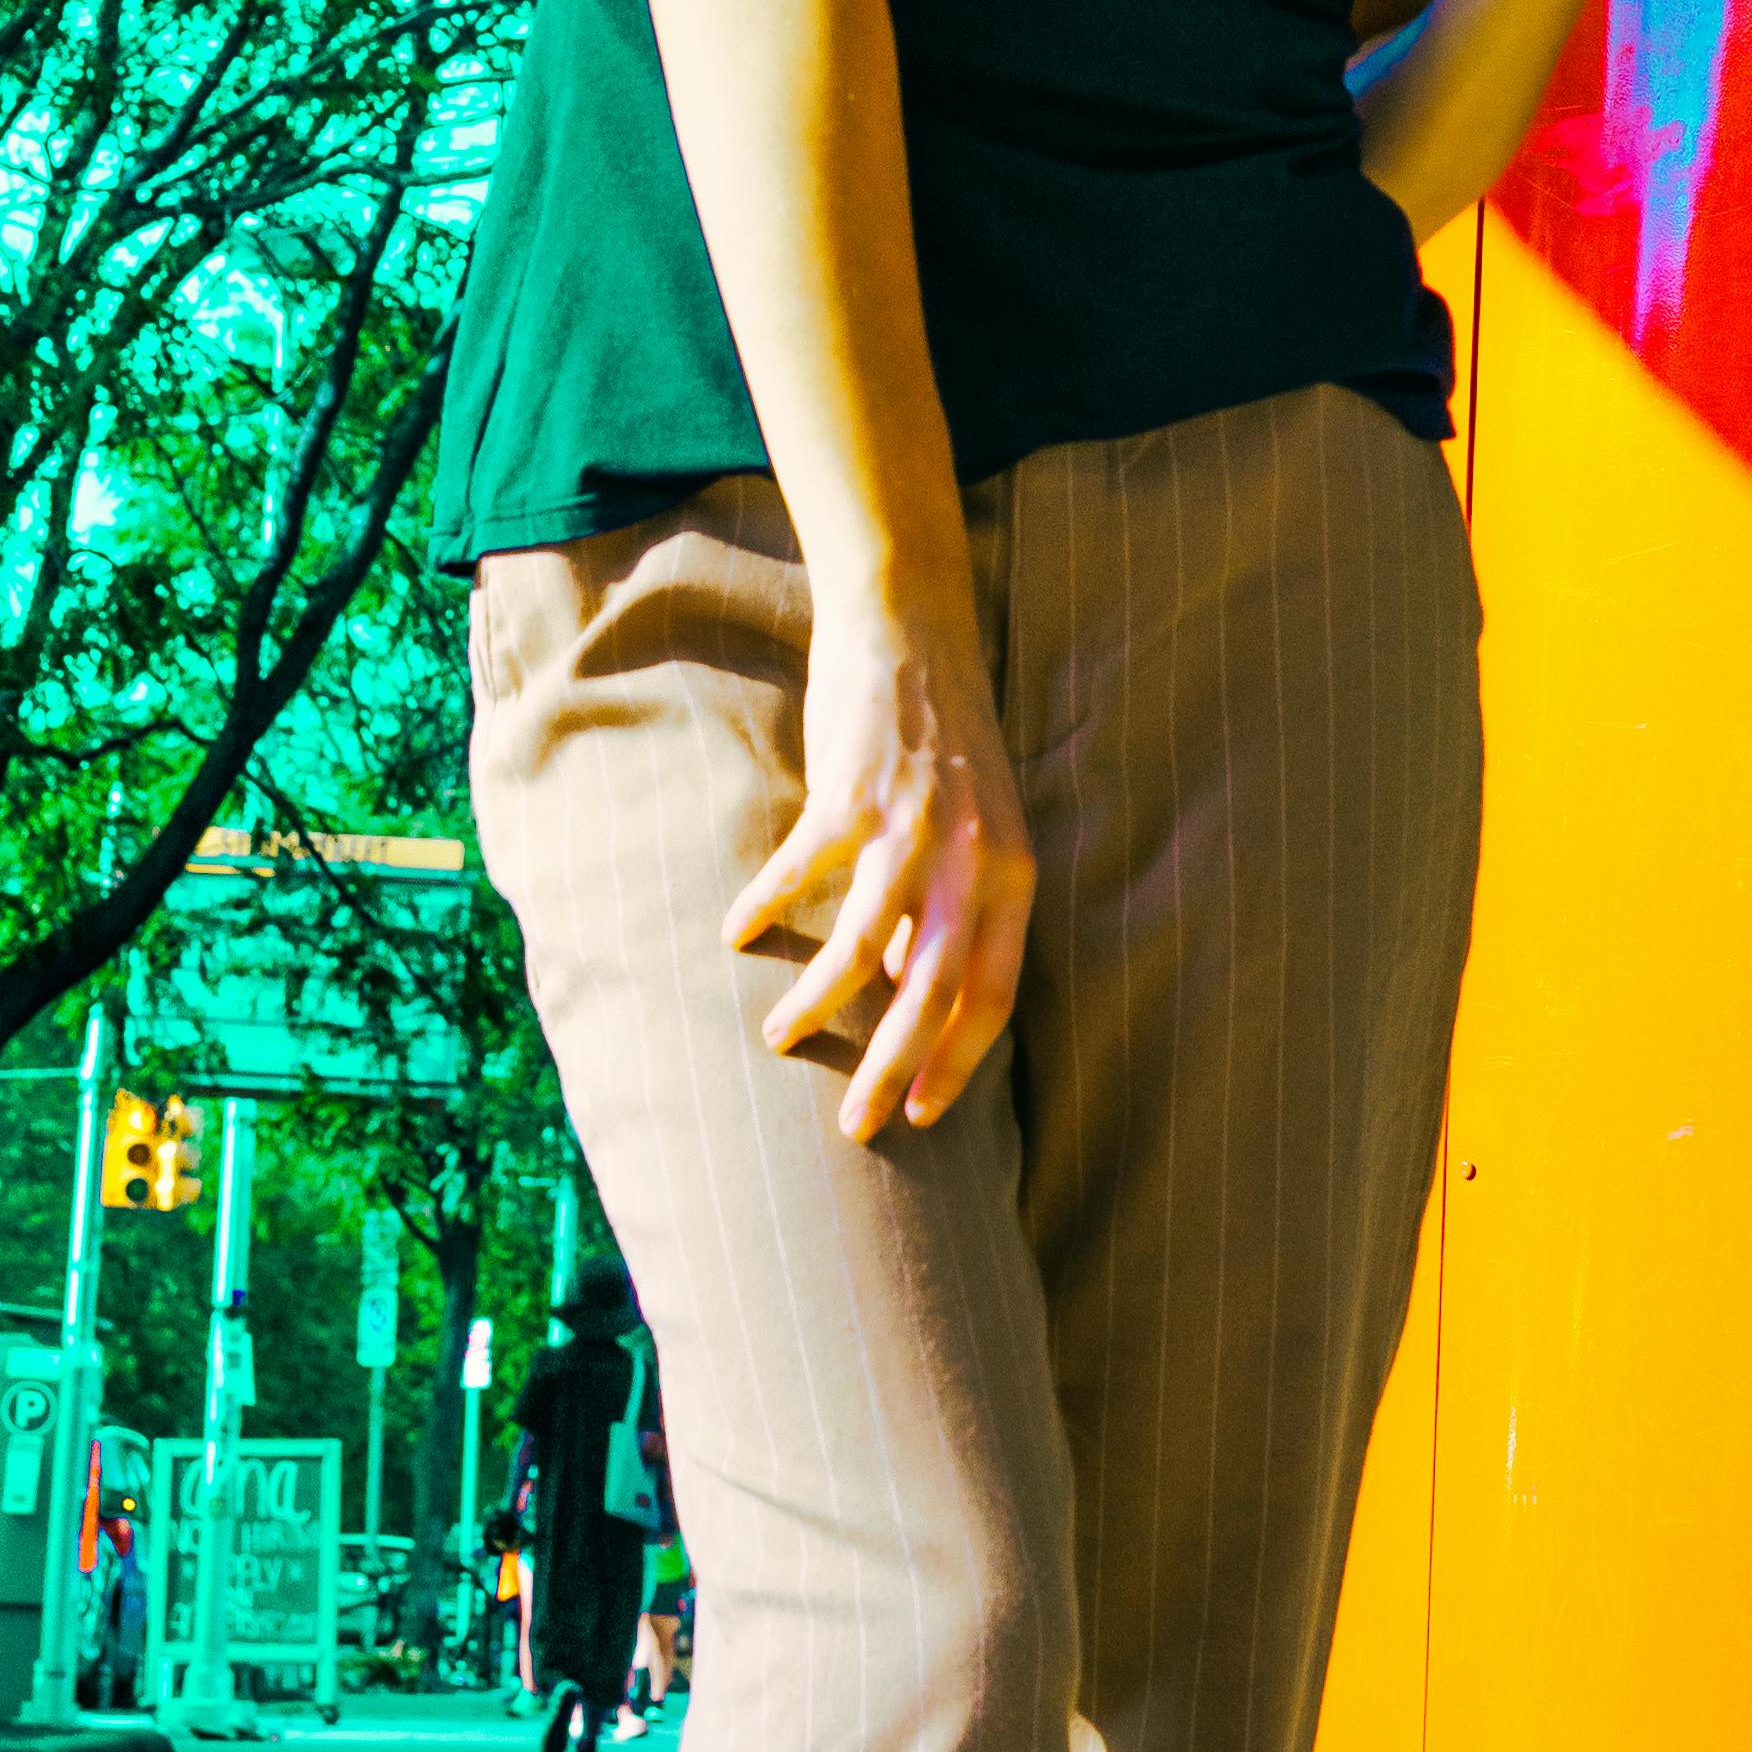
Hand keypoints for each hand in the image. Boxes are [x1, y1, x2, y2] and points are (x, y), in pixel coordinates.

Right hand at [721, 583, 1035, 1145]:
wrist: (912, 625)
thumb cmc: (945, 735)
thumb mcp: (980, 824)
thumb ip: (957, 903)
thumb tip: (913, 986)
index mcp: (1014, 873)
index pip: (993, 996)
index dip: (957, 1063)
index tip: (925, 1115)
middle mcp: (970, 857)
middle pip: (930, 994)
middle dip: (891, 1072)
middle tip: (856, 1125)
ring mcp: (909, 825)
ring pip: (862, 951)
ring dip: (816, 1005)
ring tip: (780, 1037)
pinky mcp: (848, 794)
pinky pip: (800, 875)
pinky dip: (764, 909)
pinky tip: (737, 932)